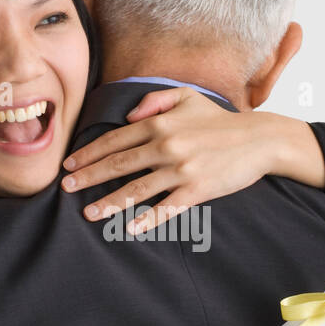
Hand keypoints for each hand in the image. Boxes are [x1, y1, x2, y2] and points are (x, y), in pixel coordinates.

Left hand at [61, 87, 275, 233]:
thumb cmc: (220, 120)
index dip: (89, 153)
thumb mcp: (187, 97)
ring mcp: (181, 169)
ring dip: (110, 203)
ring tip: (89, 214)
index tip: (69, 165)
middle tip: (66, 189)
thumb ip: (153, 101)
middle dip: (88, 178)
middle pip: (118, 164)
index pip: (115, 139)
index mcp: (160, 123)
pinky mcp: (197, 190)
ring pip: (137, 189)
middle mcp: (166, 145)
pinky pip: (166, 208)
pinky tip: (129, 228)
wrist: (259, 140)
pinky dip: (147, 219)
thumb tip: (128, 118)